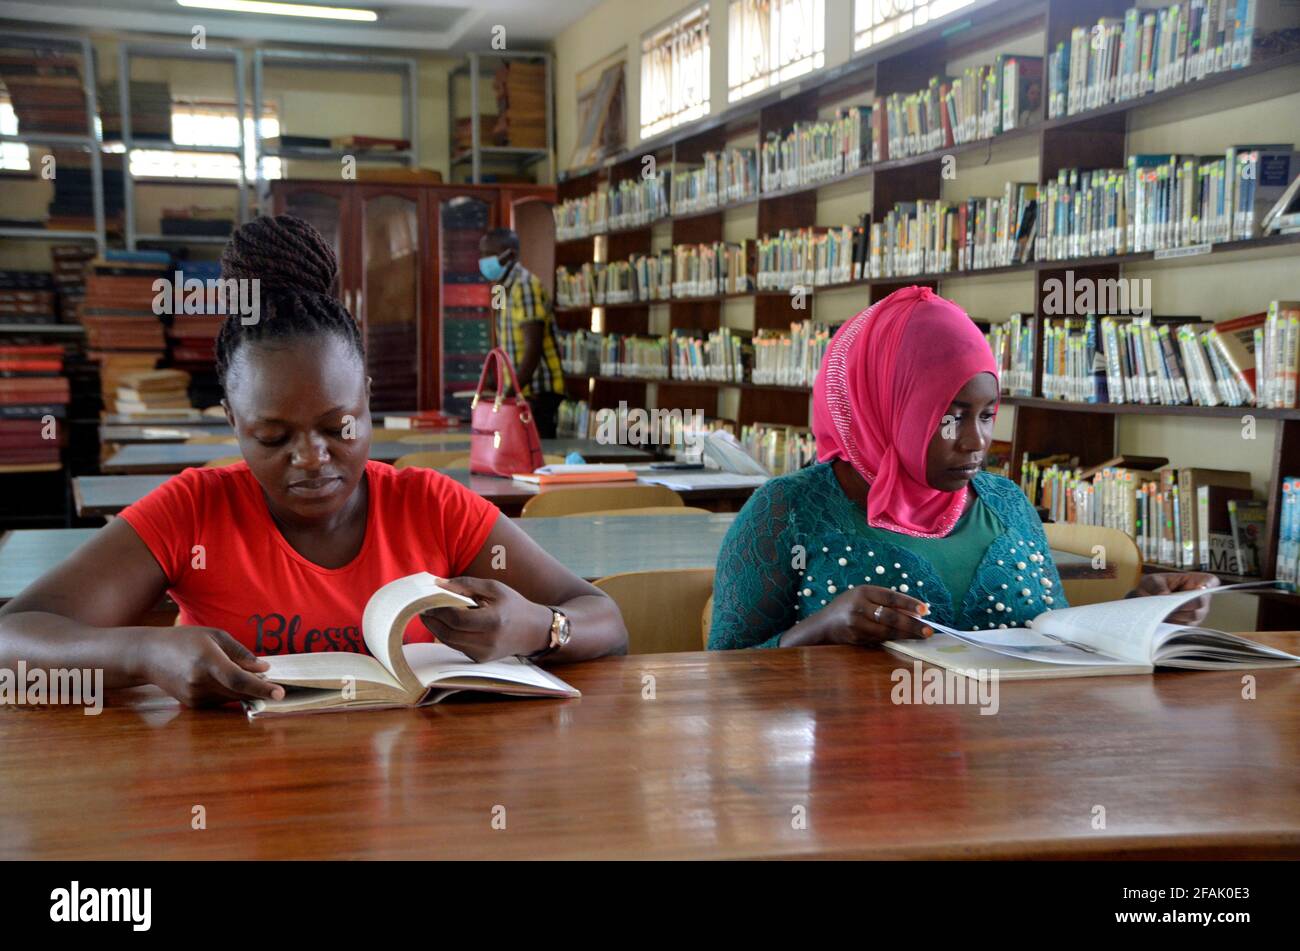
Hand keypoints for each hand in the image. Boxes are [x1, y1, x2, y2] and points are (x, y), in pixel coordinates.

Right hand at [139, 626, 284, 707]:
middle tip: (267, 678)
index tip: (280, 693)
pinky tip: (219, 677)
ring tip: (234, 670)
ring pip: (232, 696)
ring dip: (242, 688)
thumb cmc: (185, 640)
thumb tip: (264, 669)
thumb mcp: (215, 636)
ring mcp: (194, 696)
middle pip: (239, 691)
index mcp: (207, 661)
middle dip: (258, 687)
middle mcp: (200, 682)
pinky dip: (228, 691)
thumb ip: (241, 653)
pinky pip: (221, 699)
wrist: (148, 656)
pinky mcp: (192, 704)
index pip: (238, 679)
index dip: (261, 688)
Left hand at [419, 576, 553, 661]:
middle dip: (432, 622)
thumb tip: (438, 584)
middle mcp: (488, 641)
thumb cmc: (513, 605)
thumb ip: (466, 585)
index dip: (438, 611)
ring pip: (450, 643)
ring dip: (436, 629)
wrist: (533, 631)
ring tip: (430, 616)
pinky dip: (448, 635)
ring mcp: (484, 653)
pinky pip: (458, 647)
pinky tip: (445, 624)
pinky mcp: (480, 659)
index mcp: (494, 620)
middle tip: (422, 610)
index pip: (457, 618)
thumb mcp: (494, 588)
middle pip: (449, 634)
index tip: (427, 602)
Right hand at [798, 585, 932, 647]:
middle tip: (928, 630)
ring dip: (906, 634)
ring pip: (886, 631)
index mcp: (863, 592)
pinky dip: (894, 640)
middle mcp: (858, 607)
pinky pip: (879, 640)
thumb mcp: (864, 597)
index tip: (926, 610)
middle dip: (912, 624)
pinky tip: (905, 639)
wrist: (824, 625)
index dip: (909, 604)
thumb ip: (886, 602)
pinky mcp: (856, 638)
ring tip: (921, 636)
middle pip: (890, 617)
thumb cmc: (849, 607)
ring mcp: (856, 624)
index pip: (890, 597)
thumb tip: (915, 612)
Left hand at [1133, 572, 1219, 625]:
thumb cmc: (1153, 586)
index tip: (1198, 588)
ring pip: (1193, 617)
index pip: (1211, 581)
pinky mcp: (1190, 623)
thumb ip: (1158, 586)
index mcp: (1196, 581)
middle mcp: (1202, 597)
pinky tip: (1163, 618)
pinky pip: (1185, 626)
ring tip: (1162, 611)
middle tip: (1168, 604)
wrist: (1146, 599)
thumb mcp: (1152, 581)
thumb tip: (1165, 595)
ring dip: (1177, 615)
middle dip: (1183, 604)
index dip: (1207, 586)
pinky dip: (1173, 623)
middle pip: (1200, 603)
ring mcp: (1197, 612)